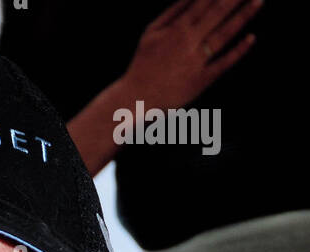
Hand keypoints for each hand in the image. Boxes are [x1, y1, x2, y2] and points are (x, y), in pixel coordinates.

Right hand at [123, 0, 260, 109]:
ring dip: (243, 16)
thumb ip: (173, 11)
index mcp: (176, 27)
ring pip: (224, 34)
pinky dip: (238, 51)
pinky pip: (223, 64)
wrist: (135, 98)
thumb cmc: (144, 63)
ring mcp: (196, 61)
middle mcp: (188, 42)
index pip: (203, 0)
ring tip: (259, 1)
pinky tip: (252, 38)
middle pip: (217, 12)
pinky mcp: (201, 80)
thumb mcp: (152, 31)